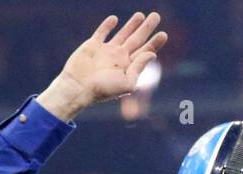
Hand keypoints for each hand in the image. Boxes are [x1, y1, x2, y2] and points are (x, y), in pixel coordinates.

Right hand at [37, 12, 167, 121]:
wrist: (78, 88)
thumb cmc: (103, 89)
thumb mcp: (127, 82)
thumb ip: (139, 67)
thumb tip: (152, 54)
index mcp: (128, 67)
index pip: (145, 52)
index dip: (154, 43)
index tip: (163, 34)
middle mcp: (119, 58)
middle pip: (137, 40)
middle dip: (147, 28)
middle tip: (156, 16)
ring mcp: (106, 51)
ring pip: (122, 34)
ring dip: (132, 24)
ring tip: (141, 14)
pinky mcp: (92, 45)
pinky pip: (102, 32)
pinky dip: (107, 25)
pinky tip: (114, 19)